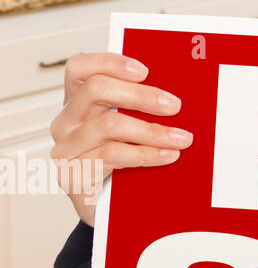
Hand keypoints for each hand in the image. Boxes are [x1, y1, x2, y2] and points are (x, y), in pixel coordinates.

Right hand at [49, 53, 188, 226]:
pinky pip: (112, 155)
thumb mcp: (130, 126)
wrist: (109, 205)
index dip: (110, 62)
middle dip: (141, 95)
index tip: (145, 70)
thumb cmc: (123, 158)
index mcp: (78, 100)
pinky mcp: (71, 174)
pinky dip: (145, 154)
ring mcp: (66, 147)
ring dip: (152, 130)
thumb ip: (141, 106)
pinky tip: (167, 155)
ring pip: (108, 124)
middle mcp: (66, 120)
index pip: (80, 68)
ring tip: (181, 138)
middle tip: (175, 106)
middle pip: (96, 90)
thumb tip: (176, 91)